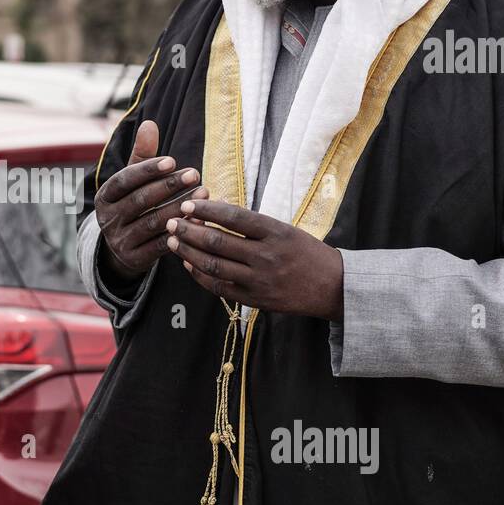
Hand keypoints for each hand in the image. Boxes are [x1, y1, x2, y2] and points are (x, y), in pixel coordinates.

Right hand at [95, 120, 208, 282]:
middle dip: (169, 187)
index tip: (173, 161)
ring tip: (204, 193)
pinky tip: (201, 219)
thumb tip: (150, 124)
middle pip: (140, 201)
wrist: (122, 247)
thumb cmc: (133, 204)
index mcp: (104, 197)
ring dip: (180, 207)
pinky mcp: (135, 259)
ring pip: (153, 222)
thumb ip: (141, 155)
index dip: (147, 171)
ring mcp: (120, 241)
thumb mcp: (133, 181)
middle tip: (195, 174)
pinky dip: (181, 231)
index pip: (124, 180)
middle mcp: (107, 219)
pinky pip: (161, 245)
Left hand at [165, 199, 343, 320]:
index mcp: (276, 233)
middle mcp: (267, 257)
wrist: (332, 287)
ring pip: (213, 266)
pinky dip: (199, 275)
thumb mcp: (285, 230)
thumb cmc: (306, 252)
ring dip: (188, 253)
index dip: (207, 210)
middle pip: (218, 242)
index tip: (187, 204)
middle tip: (171, 221)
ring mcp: (260, 281)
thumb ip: (252, 224)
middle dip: (189, 231)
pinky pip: (219, 287)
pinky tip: (188, 264)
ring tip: (173, 241)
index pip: (234, 218)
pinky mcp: (255, 300)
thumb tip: (215, 210)